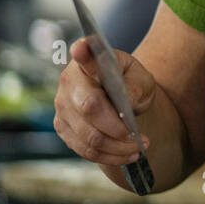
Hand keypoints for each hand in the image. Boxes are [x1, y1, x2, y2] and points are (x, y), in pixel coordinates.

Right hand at [53, 37, 155, 166]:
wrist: (122, 95)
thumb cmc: (130, 82)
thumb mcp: (141, 78)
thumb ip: (134, 85)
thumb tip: (126, 101)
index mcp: (88, 61)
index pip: (85, 57)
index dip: (83, 54)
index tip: (82, 47)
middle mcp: (68, 82)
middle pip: (89, 108)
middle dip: (118, 129)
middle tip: (142, 139)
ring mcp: (62, 107)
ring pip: (88, 136)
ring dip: (117, 148)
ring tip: (139, 148)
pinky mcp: (64, 128)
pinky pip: (85, 149)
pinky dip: (109, 157)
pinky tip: (127, 155)